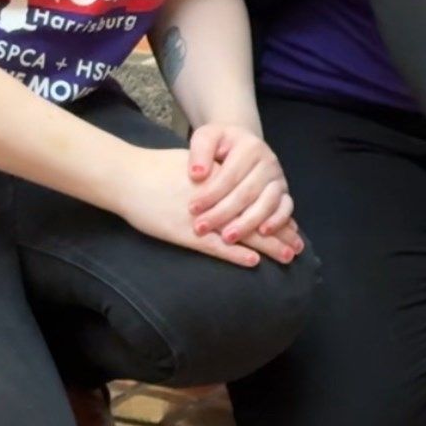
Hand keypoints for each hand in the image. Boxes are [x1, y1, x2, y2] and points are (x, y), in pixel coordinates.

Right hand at [114, 148, 298, 267]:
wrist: (127, 176)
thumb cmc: (157, 169)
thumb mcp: (194, 164)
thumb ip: (216, 174)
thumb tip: (232, 178)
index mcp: (222, 181)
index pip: (257, 198)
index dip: (275, 211)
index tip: (292, 223)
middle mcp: (218, 199)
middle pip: (257, 215)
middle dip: (279, 231)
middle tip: (298, 244)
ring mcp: (202, 217)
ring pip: (242, 233)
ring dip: (267, 246)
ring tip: (287, 255)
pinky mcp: (185, 233)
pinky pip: (216, 246)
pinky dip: (236, 254)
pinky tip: (254, 261)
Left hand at [184, 123, 299, 251]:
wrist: (242, 143)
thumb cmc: (220, 142)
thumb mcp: (207, 137)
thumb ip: (200, 151)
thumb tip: (197, 174)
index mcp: (250, 147)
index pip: (229, 175)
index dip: (211, 193)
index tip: (192, 208)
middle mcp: (269, 162)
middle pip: (247, 192)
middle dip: (223, 213)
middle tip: (201, 227)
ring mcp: (279, 178)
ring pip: (267, 203)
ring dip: (247, 223)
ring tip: (227, 237)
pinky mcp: (284, 193)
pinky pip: (286, 208)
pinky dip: (277, 221)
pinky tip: (262, 233)